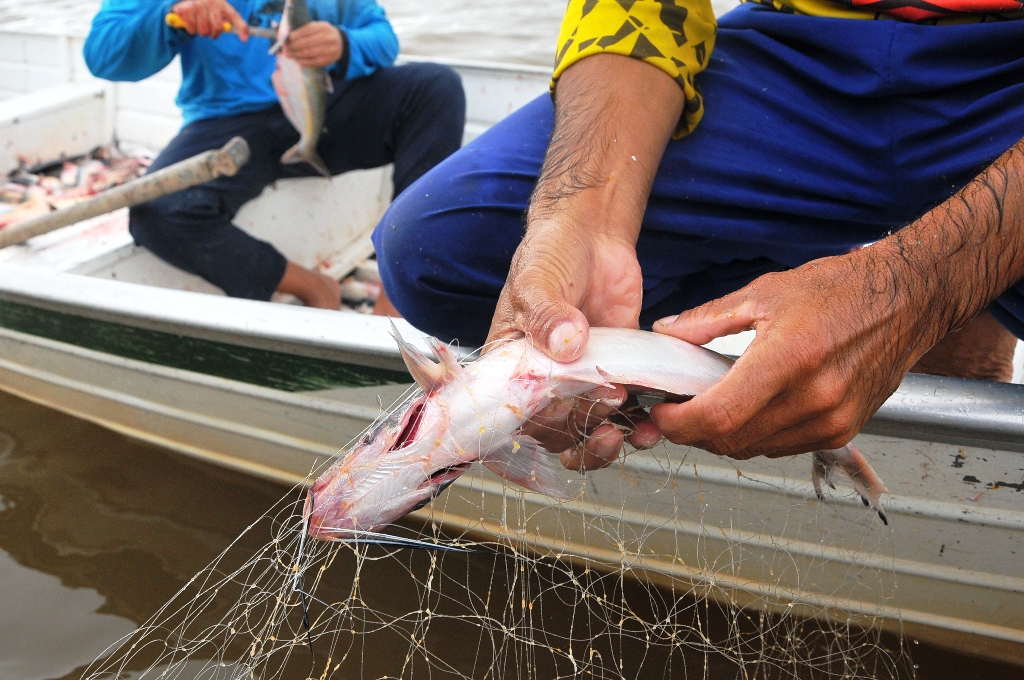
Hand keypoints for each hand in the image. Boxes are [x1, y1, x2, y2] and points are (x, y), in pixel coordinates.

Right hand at [171, 0, 247, 39]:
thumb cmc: (206, 9)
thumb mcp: (218, 12)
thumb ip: (228, 22)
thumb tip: (244, 38)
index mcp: (222, 4)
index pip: (235, 17)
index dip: (241, 28)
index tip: (244, 40)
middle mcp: (211, 1)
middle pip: (217, 28)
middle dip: (213, 33)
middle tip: (209, 30)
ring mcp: (198, 4)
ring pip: (204, 31)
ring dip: (201, 32)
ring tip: (199, 24)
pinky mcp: (185, 8)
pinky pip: (192, 29)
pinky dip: (191, 30)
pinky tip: (190, 22)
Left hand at [282, 22, 343, 67]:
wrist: (340, 42)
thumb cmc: (323, 34)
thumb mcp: (317, 28)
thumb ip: (304, 31)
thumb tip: (287, 38)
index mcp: (323, 27)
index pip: (306, 30)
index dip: (295, 35)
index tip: (286, 39)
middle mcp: (328, 37)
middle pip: (307, 42)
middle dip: (294, 46)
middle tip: (285, 49)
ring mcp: (330, 49)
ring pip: (310, 53)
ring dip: (297, 55)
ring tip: (288, 55)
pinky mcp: (329, 59)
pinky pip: (314, 61)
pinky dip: (304, 61)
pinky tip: (297, 60)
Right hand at [489, 222, 660, 469]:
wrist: (592, 234)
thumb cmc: (550, 254)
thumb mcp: (538, 280)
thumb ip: (547, 314)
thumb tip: (565, 345)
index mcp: (512, 367)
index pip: (521, 414)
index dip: (546, 424)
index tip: (571, 409)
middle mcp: (545, 382)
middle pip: (558, 435)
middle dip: (584, 438)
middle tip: (609, 425)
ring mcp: (582, 381)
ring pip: (591, 432)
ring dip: (613, 442)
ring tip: (635, 432)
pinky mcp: (616, 372)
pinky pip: (625, 411)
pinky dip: (639, 423)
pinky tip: (653, 423)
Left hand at [648, 245, 937, 459]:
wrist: (906, 300)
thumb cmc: (841, 290)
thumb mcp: (764, 291)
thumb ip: (707, 320)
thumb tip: (666, 334)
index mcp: (790, 358)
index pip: (719, 416)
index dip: (679, 423)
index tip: (662, 412)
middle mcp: (814, 398)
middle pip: (731, 440)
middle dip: (693, 431)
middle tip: (676, 409)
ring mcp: (832, 420)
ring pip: (753, 449)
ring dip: (721, 436)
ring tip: (708, 406)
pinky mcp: (842, 431)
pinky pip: (781, 448)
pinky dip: (753, 436)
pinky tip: (746, 410)